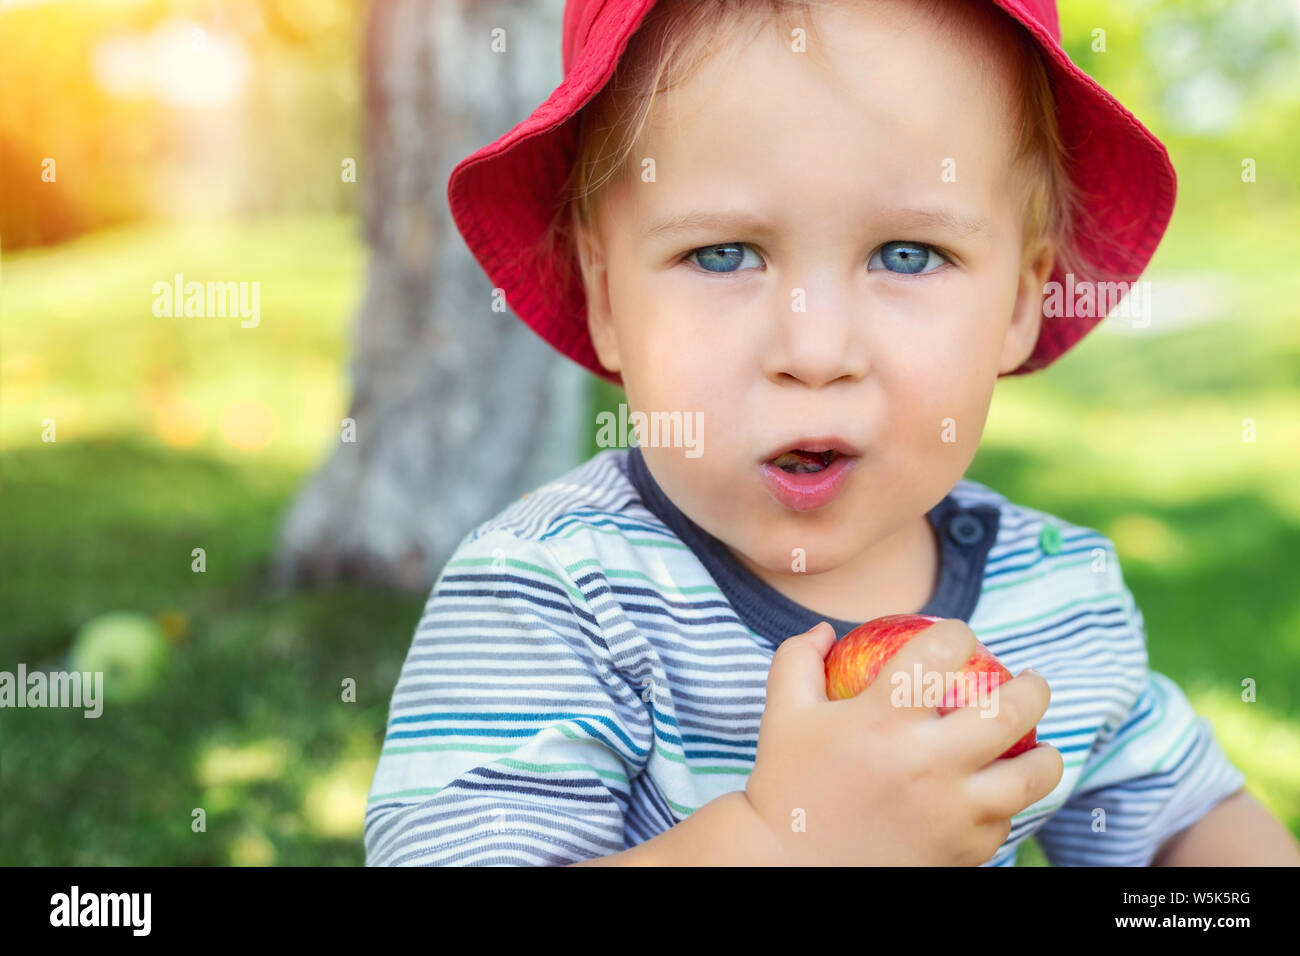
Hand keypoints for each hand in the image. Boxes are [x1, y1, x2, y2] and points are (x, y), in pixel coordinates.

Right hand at [744, 619, 1062, 864]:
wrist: (789, 867)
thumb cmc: (786, 783)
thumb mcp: (783, 713)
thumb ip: (799, 659)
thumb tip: (827, 629)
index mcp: (883, 718)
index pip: (942, 651)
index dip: (958, 633)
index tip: (959, 638)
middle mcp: (927, 761)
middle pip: (1010, 711)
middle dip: (1032, 687)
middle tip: (1029, 682)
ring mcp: (951, 811)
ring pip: (1030, 776)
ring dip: (1044, 755)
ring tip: (1041, 747)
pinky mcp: (962, 851)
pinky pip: (1004, 821)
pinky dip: (1005, 804)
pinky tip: (997, 794)